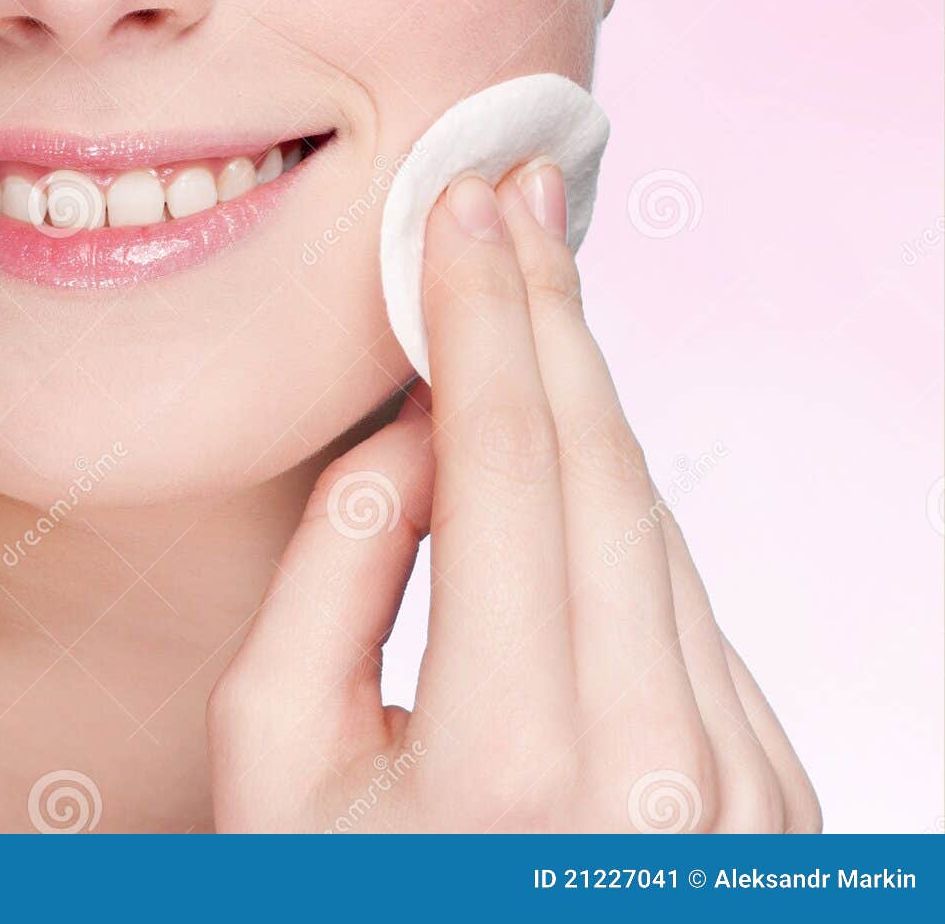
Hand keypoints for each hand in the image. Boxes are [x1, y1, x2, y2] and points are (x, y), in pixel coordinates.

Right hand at [208, 165, 819, 832]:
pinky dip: (616, 507)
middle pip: (599, 465)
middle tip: (514, 192)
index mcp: (509, 765)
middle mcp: (655, 770)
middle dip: (547, 307)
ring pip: (651, 525)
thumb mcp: (272, 764)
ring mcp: (736, 786)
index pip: (503, 463)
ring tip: (529, 290)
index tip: (460, 207)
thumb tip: (409, 421)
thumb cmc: (340, 913)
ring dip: (583, 393)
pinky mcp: (770, 793)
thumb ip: (333, 573)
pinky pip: (682, 602)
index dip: (478, 313)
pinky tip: (567, 450)